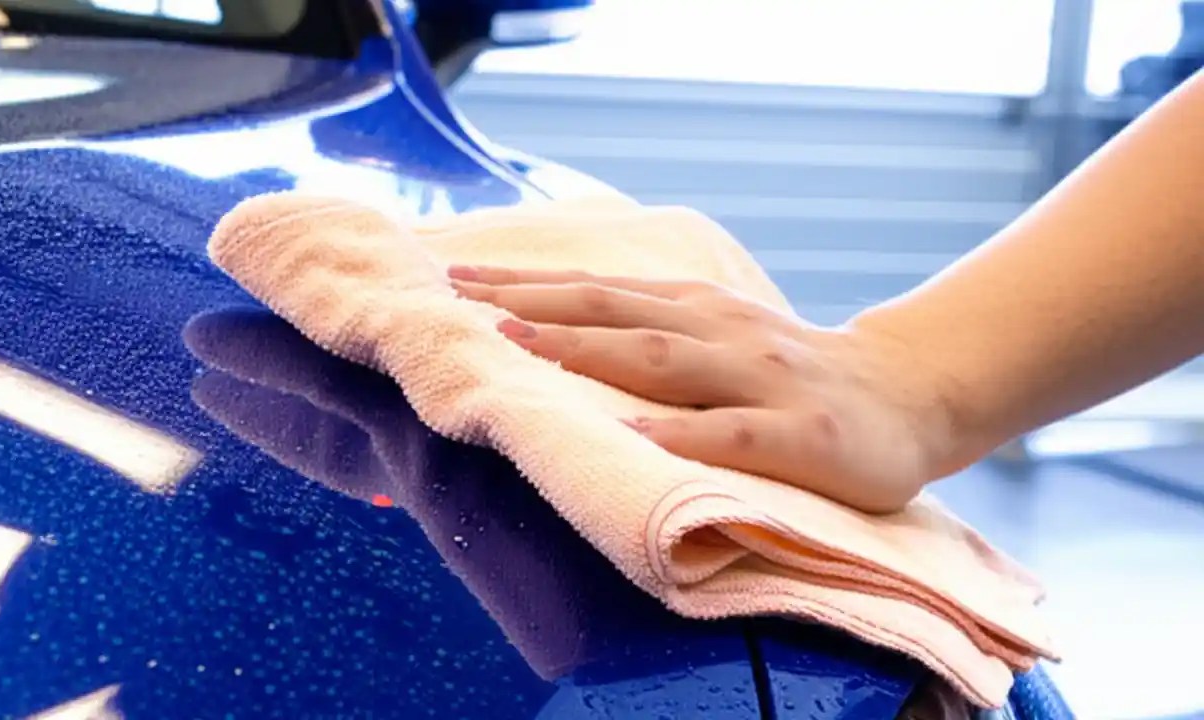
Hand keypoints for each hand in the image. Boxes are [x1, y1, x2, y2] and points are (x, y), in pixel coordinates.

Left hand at [449, 265, 959, 513]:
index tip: (457, 275)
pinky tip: (637, 436)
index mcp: (699, 312)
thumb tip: (560, 334)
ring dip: (589, 347)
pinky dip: (684, 433)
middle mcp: (722, 332)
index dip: (530, 283)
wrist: (907, 395)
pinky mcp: (800, 436)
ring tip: (522, 341)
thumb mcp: (722, 342)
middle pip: (616, 312)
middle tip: (460, 294)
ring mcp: (762, 380)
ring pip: (664, 360)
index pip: (602, 291)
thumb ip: (659, 336)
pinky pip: (734, 434)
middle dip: (535, 302)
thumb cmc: (794, 376)